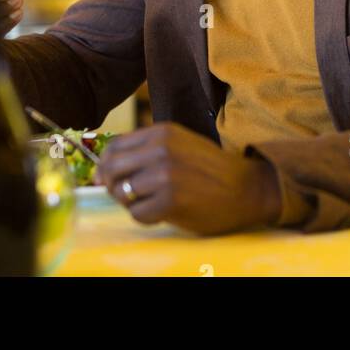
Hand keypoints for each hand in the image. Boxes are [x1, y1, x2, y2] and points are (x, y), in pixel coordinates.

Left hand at [95, 122, 282, 235]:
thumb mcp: (179, 146)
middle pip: (111, 169)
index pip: (114, 146)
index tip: (110, 179)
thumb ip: (146, 151)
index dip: (106, 166)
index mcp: (161, 132)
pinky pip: (137, 214)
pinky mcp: (170, 199)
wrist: (247, 189)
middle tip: (131, 196)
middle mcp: (160, 149)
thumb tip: (103, 172)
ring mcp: (165, 173)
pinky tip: (166, 212)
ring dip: (133, 203)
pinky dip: (147, 217)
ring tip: (154, 202)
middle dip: (115, 186)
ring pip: (122, 192)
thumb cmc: (211, 171)